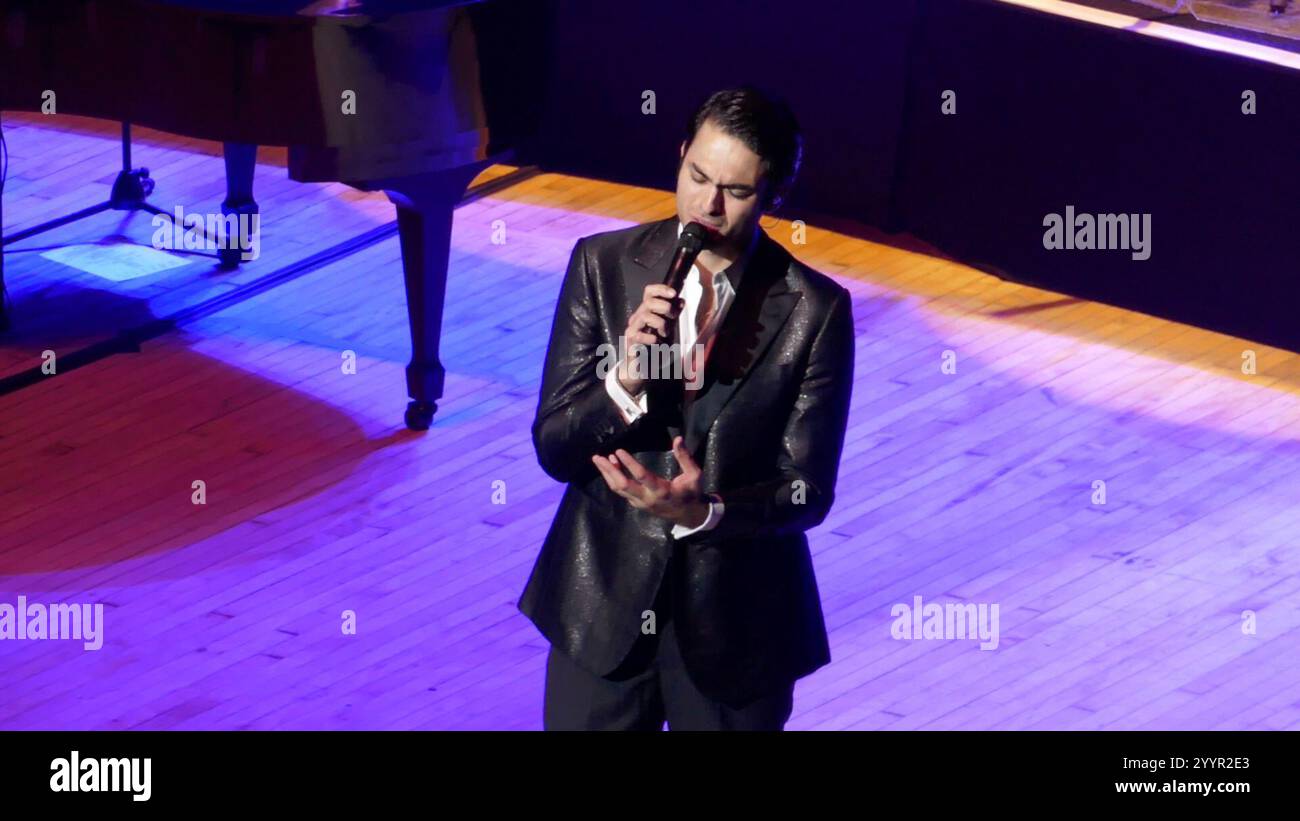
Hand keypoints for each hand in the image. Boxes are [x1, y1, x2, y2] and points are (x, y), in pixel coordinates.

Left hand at [591, 436, 707, 527]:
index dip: (629, 464)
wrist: (688, 516)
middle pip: (622, 485)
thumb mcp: (694, 475)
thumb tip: (677, 439)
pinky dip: (613, 479)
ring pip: (618, 489)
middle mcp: (647, 498)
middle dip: (609, 471)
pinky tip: (611, 466)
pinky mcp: (636, 504)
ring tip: (600, 459)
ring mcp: (640, 503)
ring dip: (608, 474)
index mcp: (662, 491)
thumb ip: (685, 457)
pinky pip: (621, 492)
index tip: (619, 451)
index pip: (642, 476)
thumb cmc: (691, 493)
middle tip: (597, 457)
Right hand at [619, 284, 681, 395]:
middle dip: (665, 307)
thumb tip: (681, 301)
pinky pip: (640, 335)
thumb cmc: (655, 347)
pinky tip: (657, 343)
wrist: (642, 368)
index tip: (674, 293)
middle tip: (673, 317)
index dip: (660, 289)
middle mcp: (637, 317)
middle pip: (648, 302)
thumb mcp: (667, 329)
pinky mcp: (630, 342)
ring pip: (645, 316)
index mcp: (646, 312)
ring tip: (665, 333)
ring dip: (660, 322)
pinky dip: (652, 338)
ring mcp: (632, 329)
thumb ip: (673, 316)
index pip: (649, 292)